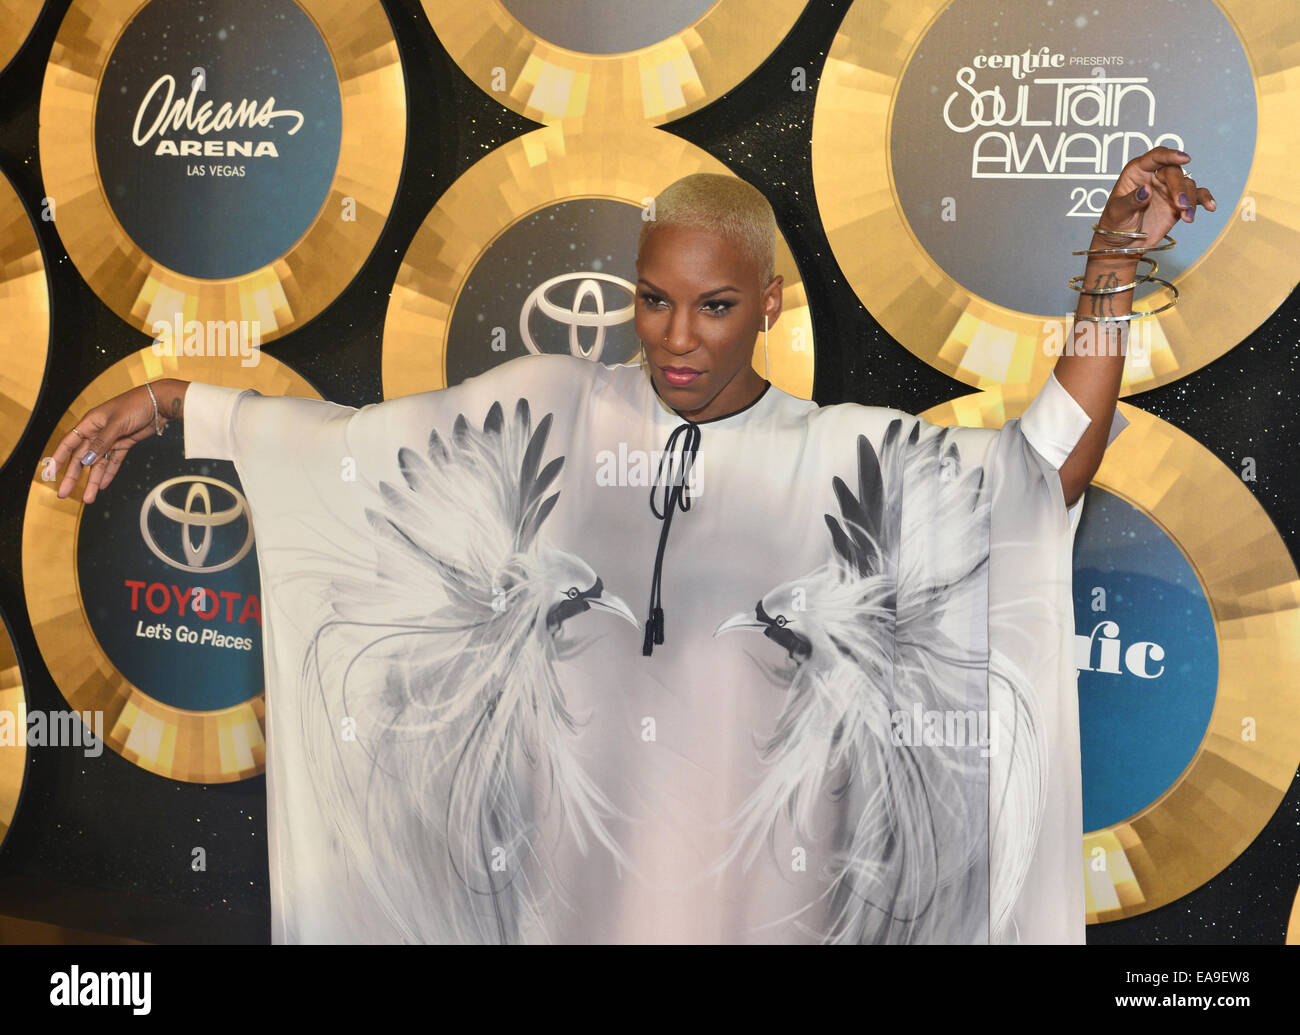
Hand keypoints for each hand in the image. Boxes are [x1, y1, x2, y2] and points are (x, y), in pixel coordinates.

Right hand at [51, 381, 176, 503]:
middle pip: (81, 458)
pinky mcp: (124, 444)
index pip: (69, 443)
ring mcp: (111, 439)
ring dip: (93, 480)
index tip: (50, 474)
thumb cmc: (136, 405)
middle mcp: (97, 432)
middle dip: (73, 476)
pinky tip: (103, 485)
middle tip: (65, 493)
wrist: (160, 403)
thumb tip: (86, 460)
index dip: (58, 459)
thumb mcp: (116, 423)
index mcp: (90, 423)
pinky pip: (113, 461)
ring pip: (98, 463)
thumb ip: (102, 442)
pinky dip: (109, 473)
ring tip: (88, 498)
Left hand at [1093, 146, 1216, 251]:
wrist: (1122, 244)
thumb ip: (1131, 201)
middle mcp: (1155, 176)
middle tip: (1180, 205)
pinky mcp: (1178, 203)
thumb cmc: (1114, 224)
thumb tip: (1146, 190)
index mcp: (1137, 172)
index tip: (1185, 158)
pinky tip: (1211, 207)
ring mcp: (1168, 189)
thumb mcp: (1117, 213)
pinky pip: (1196, 196)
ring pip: (1187, 185)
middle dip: (1179, 188)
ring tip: (1187, 217)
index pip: (1155, 157)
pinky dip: (1204, 199)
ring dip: (1190, 200)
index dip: (1170, 155)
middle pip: (1174, 173)